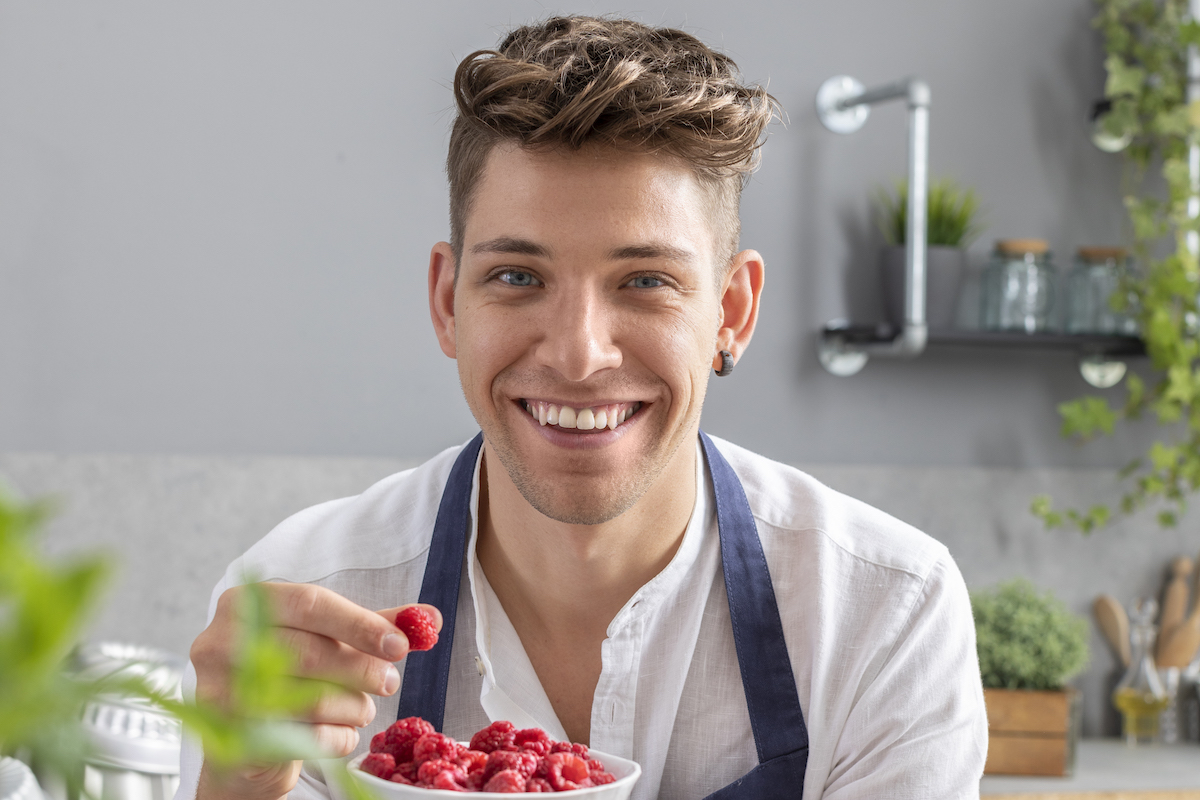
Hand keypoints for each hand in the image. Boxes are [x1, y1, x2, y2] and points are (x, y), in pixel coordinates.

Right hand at [190, 582, 441, 799]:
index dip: (360, 624)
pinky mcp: (229, 740)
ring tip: (363, 708)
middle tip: (391, 682)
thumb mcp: (329, 639)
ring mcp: (218, 693)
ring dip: (353, 707)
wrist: (244, 738)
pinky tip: (342, 733)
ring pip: (308, 699)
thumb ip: (375, 625)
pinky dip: (337, 738)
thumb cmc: (290, 674)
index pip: (310, 603)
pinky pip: (303, 739)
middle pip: (309, 653)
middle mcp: (218, 643)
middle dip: (362, 670)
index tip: (401, 645)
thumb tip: (431, 618)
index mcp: (242, 603)